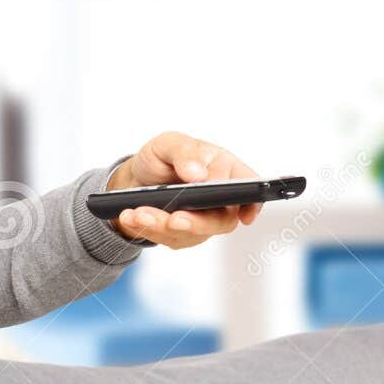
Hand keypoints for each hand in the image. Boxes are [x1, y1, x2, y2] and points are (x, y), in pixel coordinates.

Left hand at [106, 131, 262, 249]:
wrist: (134, 179)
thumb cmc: (160, 158)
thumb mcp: (168, 144)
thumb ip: (185, 153)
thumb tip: (199, 172)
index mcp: (223, 169)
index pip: (248, 187)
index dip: (251, 203)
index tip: (244, 215)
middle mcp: (218, 198)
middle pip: (221, 220)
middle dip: (195, 222)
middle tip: (173, 219)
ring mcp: (202, 219)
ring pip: (191, 233)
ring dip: (162, 226)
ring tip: (139, 213)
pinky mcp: (182, 234)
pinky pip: (169, 239)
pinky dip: (148, 229)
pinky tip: (132, 217)